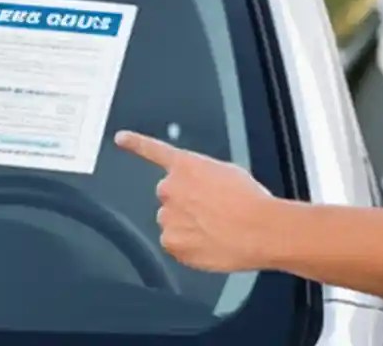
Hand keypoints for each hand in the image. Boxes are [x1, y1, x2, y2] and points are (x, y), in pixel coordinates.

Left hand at [114, 129, 280, 272]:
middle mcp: (170, 189)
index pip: (153, 150)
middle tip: (211, 212)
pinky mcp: (171, 243)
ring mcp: (168, 217)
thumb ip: (203, 176)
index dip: (135, 143)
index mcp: (185, 166)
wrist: (261, 230)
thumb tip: (200, 189)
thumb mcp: (228, 173)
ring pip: (172, 221)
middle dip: (184, 203)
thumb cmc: (251, 202)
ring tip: (215, 228)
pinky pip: (175, 244)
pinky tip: (210, 242)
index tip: (121, 138)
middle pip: (169, 196)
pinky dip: (189, 245)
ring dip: (187, 224)